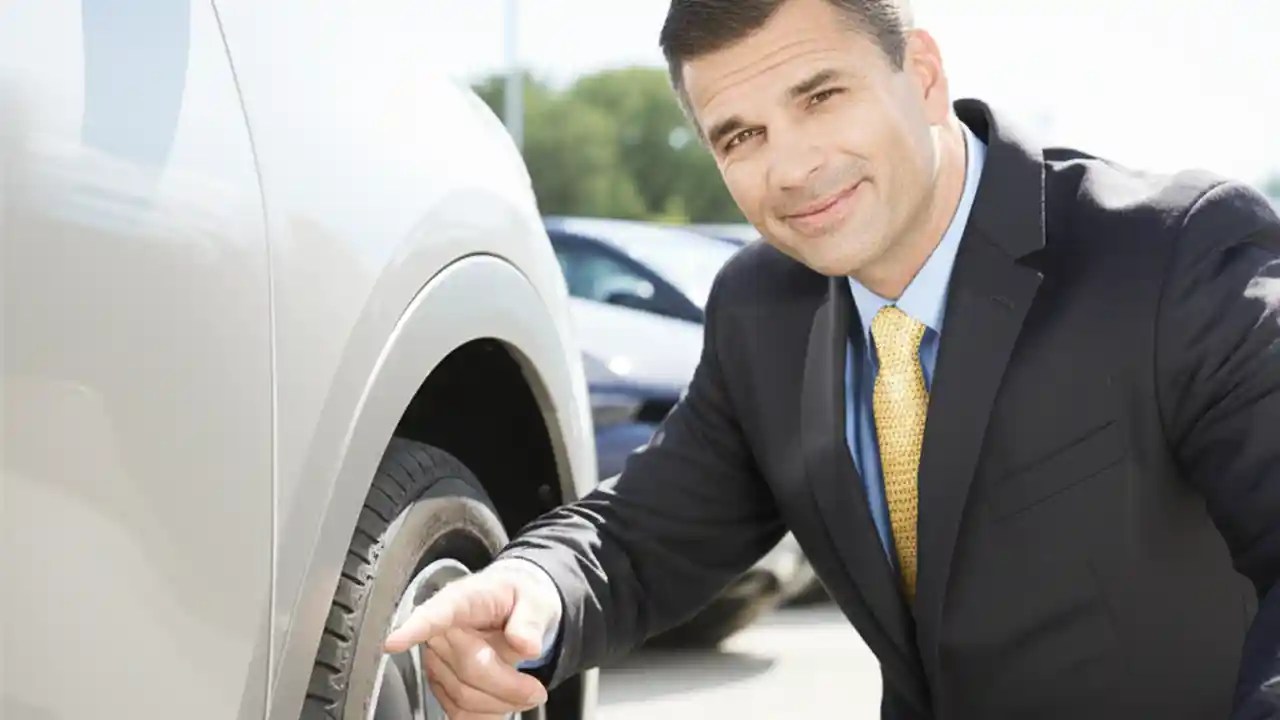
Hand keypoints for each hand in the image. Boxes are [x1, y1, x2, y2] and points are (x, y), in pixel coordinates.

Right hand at [383, 558, 561, 717]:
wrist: (513, 606)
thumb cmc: (519, 598)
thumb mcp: (535, 598)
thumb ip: (531, 618)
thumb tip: (526, 644)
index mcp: (462, 600)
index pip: (435, 615)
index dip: (415, 629)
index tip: (394, 642)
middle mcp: (442, 630)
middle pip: (467, 669)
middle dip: (507, 686)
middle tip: (537, 691)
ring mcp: (437, 660)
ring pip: (463, 696)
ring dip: (501, 702)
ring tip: (529, 692)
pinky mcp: (440, 683)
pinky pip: (459, 711)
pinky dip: (486, 714)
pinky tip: (504, 703)